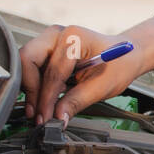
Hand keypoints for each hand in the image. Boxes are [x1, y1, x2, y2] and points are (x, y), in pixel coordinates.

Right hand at [19, 24, 143, 124]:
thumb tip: (58, 119)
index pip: (51, 72)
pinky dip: (36, 85)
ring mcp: (50, 40)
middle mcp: (57, 34)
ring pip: (26, 64)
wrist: (127, 55)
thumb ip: (77, 102)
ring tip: (41, 109)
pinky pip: (33, 67)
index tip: (44, 118)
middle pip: (27, 59)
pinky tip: (46, 99)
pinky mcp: (48, 50)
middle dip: (29, 89)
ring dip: (31, 88)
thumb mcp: (102, 86)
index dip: (45, 99)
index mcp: (74, 38)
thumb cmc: (119, 64)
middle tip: (35, 113)